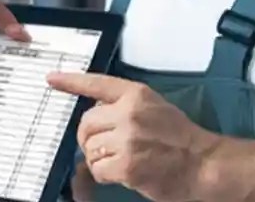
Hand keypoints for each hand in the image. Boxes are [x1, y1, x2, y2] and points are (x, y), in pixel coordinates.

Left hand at [47, 72, 219, 201]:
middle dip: (88, 138)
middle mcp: (129, 113)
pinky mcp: (126, 165)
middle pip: (85, 123)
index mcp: (136, 94)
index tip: (51, 79)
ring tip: (117, 161)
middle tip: (102, 147)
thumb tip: (96, 115)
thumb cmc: (180, 138)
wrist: (203, 165)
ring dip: (97, 158)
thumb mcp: (153, 107)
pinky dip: (103, 174)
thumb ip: (125, 105)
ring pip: (89, 148)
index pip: (96, 84)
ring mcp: (127, 139)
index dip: (71, 82)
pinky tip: (119, 173)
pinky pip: (97, 169)